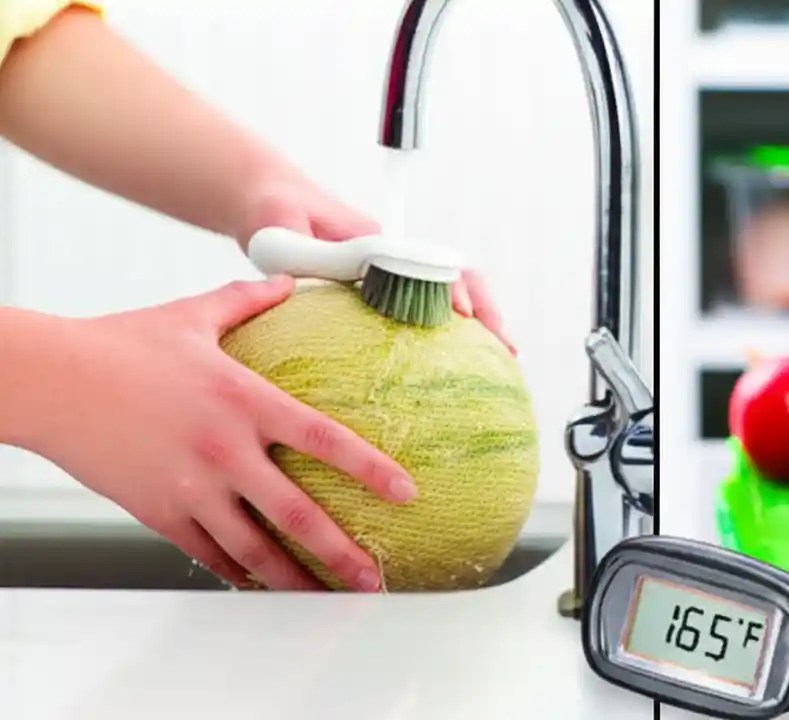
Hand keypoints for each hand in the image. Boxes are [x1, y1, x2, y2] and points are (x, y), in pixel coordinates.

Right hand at [27, 276, 418, 591]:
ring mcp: (190, 488)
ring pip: (253, 550)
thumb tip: (289, 281)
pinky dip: (238, 573)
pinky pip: (207, 554)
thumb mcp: (193, 315)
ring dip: (294, 580)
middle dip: (341, 553)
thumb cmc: (120, 344)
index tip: (406, 493)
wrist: (49, 381)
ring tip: (325, 599)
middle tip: (375, 579)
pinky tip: (261, 586)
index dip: (371, 469)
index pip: (325, 439)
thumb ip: (248, 300)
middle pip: (296, 515)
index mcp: (244, 401)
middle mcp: (224, 451)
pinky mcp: (158, 512)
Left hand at [236, 171, 516, 354]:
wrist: (276, 205)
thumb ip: (297, 251)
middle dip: (486, 309)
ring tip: (503, 362)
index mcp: (377, 240)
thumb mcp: (280, 231)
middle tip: (505, 346)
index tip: (461, 314)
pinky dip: (458, 336)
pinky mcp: (390, 292)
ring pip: (454, 293)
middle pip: (458, 276)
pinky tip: (467, 369)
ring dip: (482, 323)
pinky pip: (432, 309)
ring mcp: (397, 274)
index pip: (427, 263)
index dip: (449, 288)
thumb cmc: (275, 214)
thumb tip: (301, 284)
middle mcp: (397, 257)